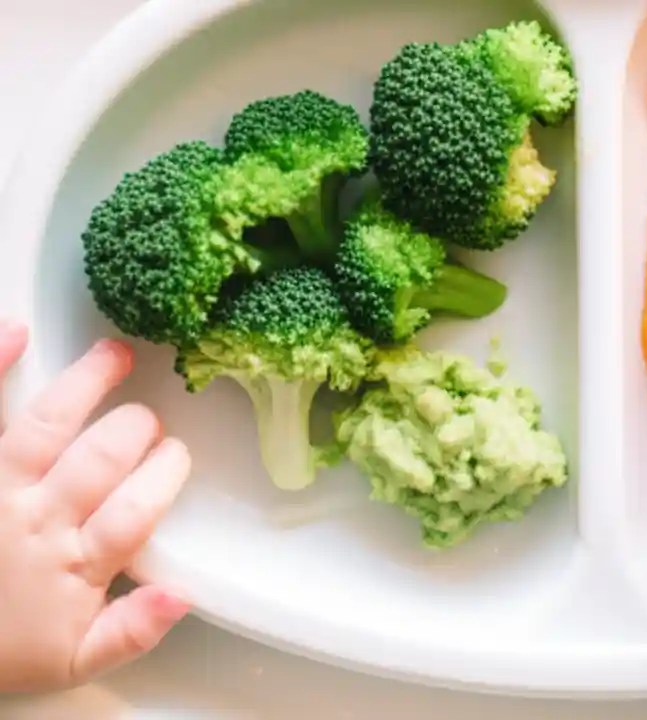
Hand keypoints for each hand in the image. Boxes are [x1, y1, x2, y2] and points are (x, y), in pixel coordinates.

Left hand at [0, 321, 191, 691]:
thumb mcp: (70, 663)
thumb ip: (130, 632)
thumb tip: (182, 597)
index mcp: (70, 565)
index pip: (135, 512)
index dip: (164, 476)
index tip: (176, 457)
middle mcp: (34, 518)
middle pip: (100, 460)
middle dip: (136, 430)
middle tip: (149, 421)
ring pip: (47, 424)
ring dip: (86, 384)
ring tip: (115, 355)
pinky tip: (17, 332)